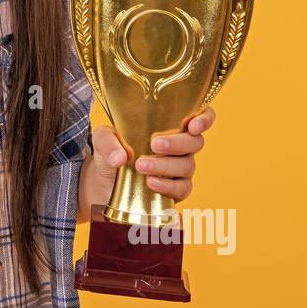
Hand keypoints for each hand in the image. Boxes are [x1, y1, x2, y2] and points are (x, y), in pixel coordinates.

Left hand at [76, 106, 216, 222]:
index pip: (199, 117)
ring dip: (165, 166)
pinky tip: (151, 183)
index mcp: (170, 126)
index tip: (192, 125)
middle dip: (177, 143)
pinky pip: (182, 188)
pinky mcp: (174, 190)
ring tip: (141, 166)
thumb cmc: (110, 152)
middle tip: (154, 144)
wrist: (102, 181)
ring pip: (187, 166)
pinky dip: (167, 186)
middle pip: (195, 142)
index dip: (204, 118)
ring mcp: (179, 169)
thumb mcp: (103, 139)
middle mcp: (180, 147)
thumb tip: (121, 157)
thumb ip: (109, 141)